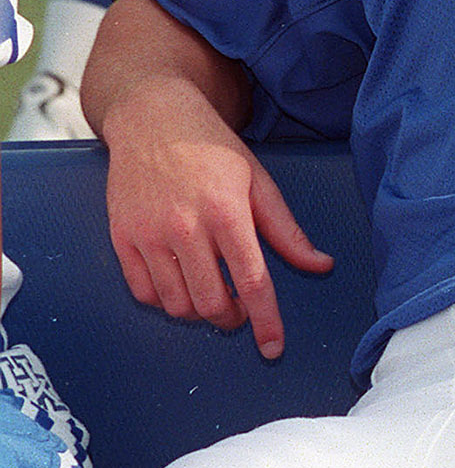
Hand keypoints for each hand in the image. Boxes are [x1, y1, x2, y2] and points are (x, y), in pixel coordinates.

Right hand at [105, 88, 332, 358]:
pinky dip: (167, 302)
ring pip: (177, 305)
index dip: (266, 321)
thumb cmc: (213, 149)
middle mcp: (185, 228)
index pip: (253, 282)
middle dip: (233, 318)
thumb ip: (287, 231)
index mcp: (227, 213)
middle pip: (212, 303)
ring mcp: (148, 235)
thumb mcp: (260, 182)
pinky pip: (144, 292)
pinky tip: (183, 286)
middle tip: (242, 308)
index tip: (273, 348)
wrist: (153, 119)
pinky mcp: (122, 239)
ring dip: (201, 312)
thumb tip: (320, 265)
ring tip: (215, 294)